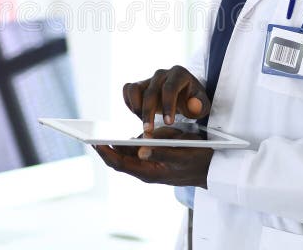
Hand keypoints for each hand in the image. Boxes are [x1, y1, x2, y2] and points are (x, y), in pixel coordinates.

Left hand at [93, 126, 212, 187]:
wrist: (213, 166)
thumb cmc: (199, 161)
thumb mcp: (183, 154)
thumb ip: (162, 152)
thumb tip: (142, 149)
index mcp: (149, 171)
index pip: (120, 163)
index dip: (105, 153)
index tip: (93, 142)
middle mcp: (145, 168)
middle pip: (118, 158)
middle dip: (104, 146)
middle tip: (88, 132)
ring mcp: (148, 162)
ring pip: (126, 150)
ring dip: (115, 142)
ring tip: (98, 131)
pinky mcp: (152, 155)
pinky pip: (136, 146)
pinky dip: (129, 139)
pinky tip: (122, 132)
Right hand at [122, 65, 210, 132]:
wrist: (184, 95)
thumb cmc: (194, 101)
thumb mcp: (202, 105)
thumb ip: (200, 106)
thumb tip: (193, 104)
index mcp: (179, 74)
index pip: (170, 88)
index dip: (168, 105)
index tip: (169, 123)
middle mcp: (162, 74)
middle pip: (151, 91)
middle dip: (149, 112)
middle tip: (149, 130)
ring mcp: (149, 79)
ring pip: (134, 88)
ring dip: (136, 107)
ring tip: (143, 121)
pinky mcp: (139, 85)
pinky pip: (127, 90)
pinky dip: (129, 103)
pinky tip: (138, 115)